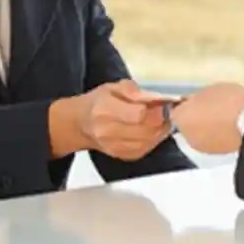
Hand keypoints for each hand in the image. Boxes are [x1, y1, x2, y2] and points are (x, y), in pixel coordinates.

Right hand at [52, 80, 170, 160]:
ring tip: (156, 118)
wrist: (82, 125)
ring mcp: (115, 147)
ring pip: (150, 140)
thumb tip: (154, 98)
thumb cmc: (98, 103)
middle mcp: (108, 131)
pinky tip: (150, 129)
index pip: (139, 114)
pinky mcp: (124, 156)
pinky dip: (154, 138)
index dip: (155, 108)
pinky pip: (148, 148)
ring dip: (159, 129)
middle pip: (147, 129)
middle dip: (160, 118)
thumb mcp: (113, 87)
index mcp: (104, 110)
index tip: (160, 102)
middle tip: (161, 109)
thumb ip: (134, 91)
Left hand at [170, 82, 243, 154]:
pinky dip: (218, 136)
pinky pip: (213, 142)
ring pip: (200, 135)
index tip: (197, 101)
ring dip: (207, 128)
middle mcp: (187, 136)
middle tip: (212, 108)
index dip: (187, 106)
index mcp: (182, 117)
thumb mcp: (212, 90)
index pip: (177, 112)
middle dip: (196, 118)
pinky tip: (230, 127)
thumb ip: (199, 98)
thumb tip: (197, 103)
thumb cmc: (230, 101)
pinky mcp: (218, 154)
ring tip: (224, 118)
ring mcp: (202, 147)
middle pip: (187, 125)